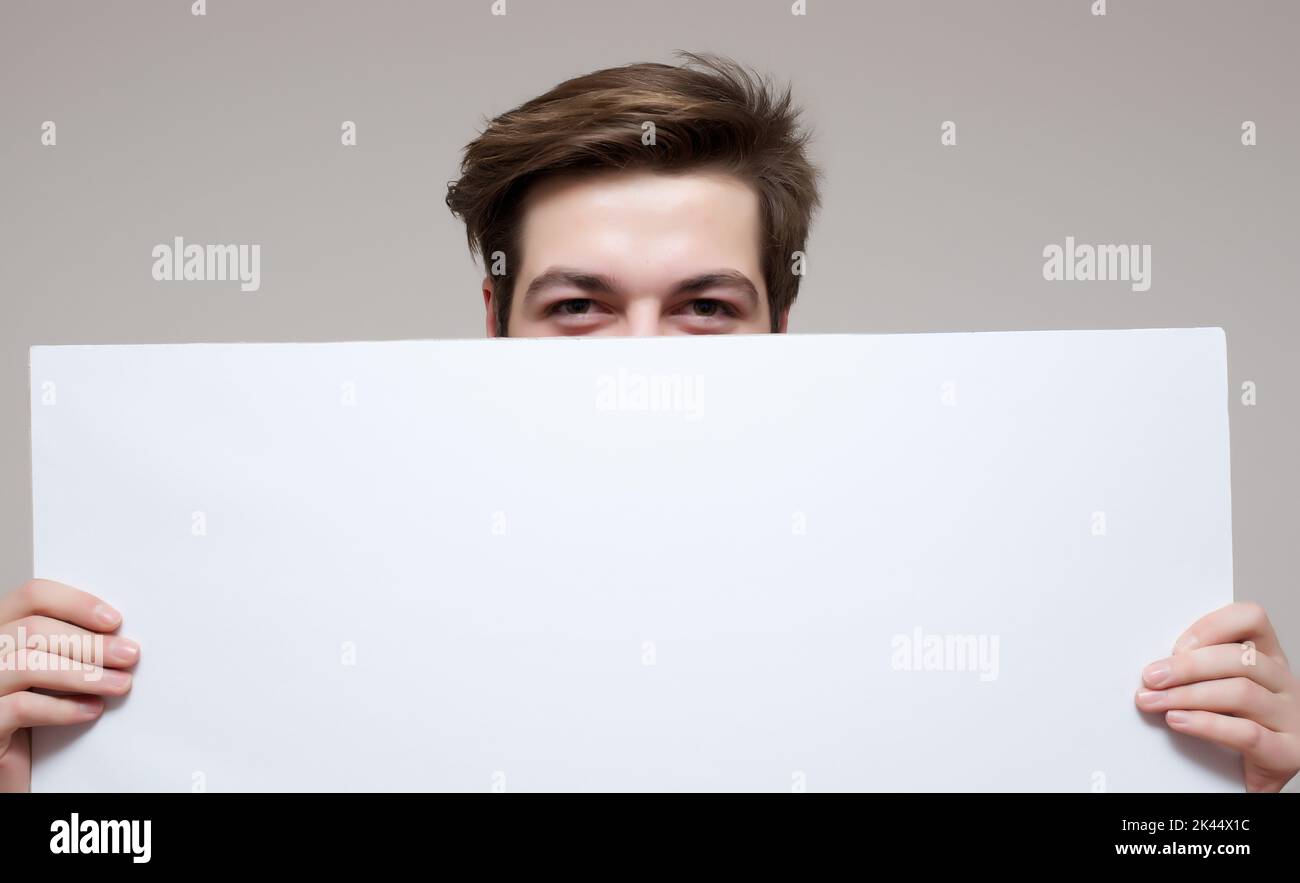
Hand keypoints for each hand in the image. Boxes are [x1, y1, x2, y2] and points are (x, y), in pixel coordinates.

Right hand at [0, 579, 138, 791]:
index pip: (31, 596)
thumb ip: (67, 648)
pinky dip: (63, 707)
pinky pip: (19, 706)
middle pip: (32, 628)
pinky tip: (92, 710)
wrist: (11, 773)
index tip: (114, 621)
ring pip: (27, 664)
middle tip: (129, 655)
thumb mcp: (49, 675)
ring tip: (120, 685)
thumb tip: (118, 634)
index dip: (75, 603)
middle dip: (90, 642)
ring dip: (83, 673)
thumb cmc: (33, 718)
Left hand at [1136, 601, 1298, 791]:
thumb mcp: (1217, 688)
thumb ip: (1197, 670)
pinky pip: (1247, 733)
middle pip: (1240, 659)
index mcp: (1268, 658)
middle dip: (1187, 667)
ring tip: (1155, 701)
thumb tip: (1154, 663)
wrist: (1246, 777)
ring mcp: (1290, 717)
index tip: (1175, 646)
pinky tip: (1178, 721)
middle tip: (1151, 677)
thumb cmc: (1232, 725)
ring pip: (1242, 693)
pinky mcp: (1287, 752)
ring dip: (1189, 695)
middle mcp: (1284, 683)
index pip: (1251, 619)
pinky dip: (1206, 724)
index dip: (1212, 627)